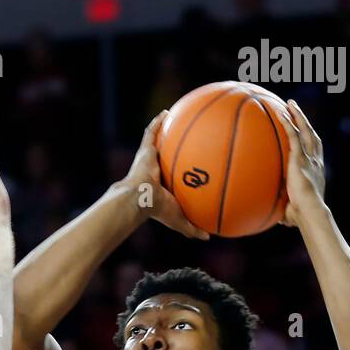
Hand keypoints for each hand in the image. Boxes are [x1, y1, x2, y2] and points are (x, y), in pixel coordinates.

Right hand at [123, 111, 209, 240]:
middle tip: (183, 138)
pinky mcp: (144, 150)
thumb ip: (192, 228)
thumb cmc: (157, 210)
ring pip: (157, 141)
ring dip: (163, 130)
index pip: (172, 174)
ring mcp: (148, 159)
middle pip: (164, 155)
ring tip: (173, 118)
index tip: (190, 163)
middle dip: (172, 146)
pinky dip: (157, 122)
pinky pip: (151, 132)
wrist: (141, 198)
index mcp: (162, 184)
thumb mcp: (179, 219)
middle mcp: (154, 170)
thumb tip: (208, 238)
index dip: (179, 168)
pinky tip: (166, 112)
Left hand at [273, 99, 325, 225]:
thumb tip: (279, 219)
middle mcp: (315, 161)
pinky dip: (288, 122)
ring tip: (290, 104)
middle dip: (305, 121)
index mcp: (316, 171)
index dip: (312, 141)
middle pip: (312, 135)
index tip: (307, 133)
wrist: (309, 210)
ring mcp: (309, 157)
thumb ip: (287, 209)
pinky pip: (293, 135)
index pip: (315, 152)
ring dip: (298, 116)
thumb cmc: (302, 216)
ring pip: (305, 130)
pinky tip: (281, 112)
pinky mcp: (300, 157)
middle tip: (297, 111)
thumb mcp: (294, 210)